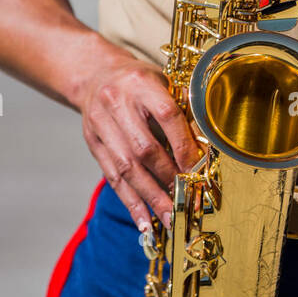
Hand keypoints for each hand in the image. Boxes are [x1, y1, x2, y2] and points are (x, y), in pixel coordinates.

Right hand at [79, 54, 204, 231]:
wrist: (95, 75)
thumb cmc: (138, 81)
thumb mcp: (162, 81)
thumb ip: (181, 109)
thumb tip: (204, 149)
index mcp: (141, 83)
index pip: (166, 115)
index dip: (183, 144)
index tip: (197, 168)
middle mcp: (117, 104)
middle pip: (143, 148)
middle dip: (167, 177)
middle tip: (186, 199)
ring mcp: (101, 126)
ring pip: (126, 168)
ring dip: (151, 197)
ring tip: (169, 217)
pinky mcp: (93, 144)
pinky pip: (112, 178)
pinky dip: (130, 202)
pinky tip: (144, 221)